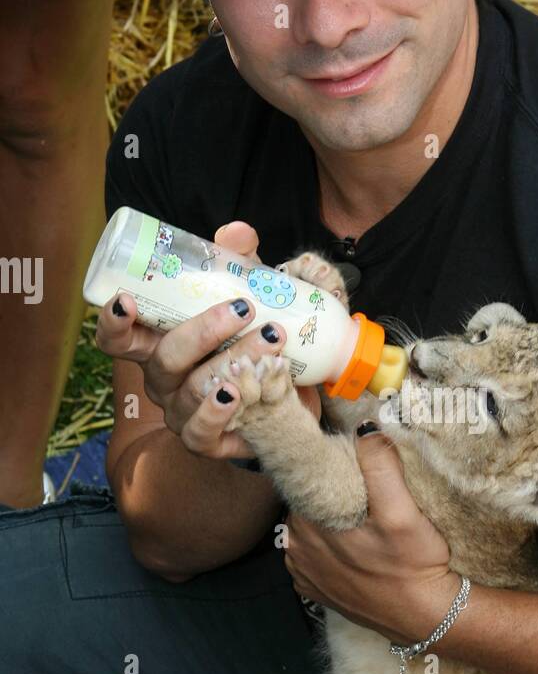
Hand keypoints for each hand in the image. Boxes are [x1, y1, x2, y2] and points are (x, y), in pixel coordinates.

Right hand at [95, 220, 320, 459]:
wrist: (288, 390)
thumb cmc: (252, 336)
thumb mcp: (247, 294)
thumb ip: (240, 264)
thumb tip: (239, 233)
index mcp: (158, 344)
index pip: (118, 338)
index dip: (113, 321)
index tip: (126, 299)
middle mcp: (162, 380)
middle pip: (164, 359)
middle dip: (203, 331)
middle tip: (245, 309)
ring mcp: (180, 412)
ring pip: (193, 390)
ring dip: (234, 361)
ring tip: (271, 340)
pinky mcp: (207, 441)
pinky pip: (200, 433)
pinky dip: (217, 412)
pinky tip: (238, 394)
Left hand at [283, 425, 459, 641]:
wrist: (424, 617)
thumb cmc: (413, 565)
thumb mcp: (402, 511)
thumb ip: (380, 467)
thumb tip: (365, 430)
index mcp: (306, 523)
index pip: (306, 478)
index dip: (329, 467)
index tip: (354, 467)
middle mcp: (295, 548)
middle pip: (307, 501)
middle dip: (330, 492)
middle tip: (365, 493)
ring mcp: (302, 573)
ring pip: (309, 527)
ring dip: (330, 519)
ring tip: (364, 521)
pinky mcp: (314, 590)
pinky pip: (314, 554)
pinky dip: (329, 547)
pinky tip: (356, 547)